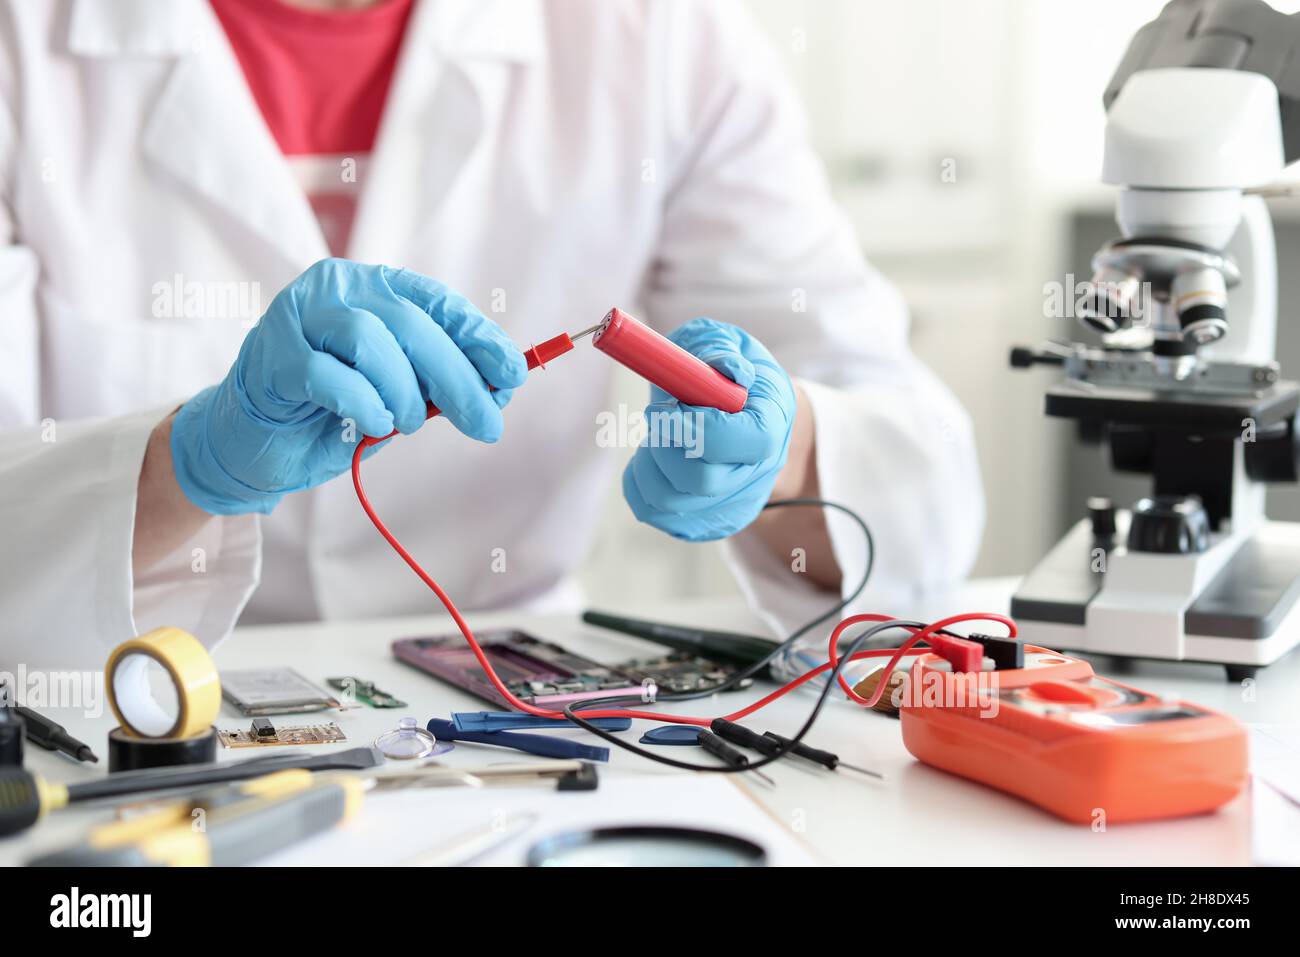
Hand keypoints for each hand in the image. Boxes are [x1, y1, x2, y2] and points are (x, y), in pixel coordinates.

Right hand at [170, 259, 525, 514]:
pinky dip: (362, 404)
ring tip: (408, 422)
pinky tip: (372, 424)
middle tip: (485, 423)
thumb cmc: (330, 412)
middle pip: (410, 322)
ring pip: (369, 339)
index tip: (513, 373)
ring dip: (404, 392)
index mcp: (372, 289)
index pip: (436, 303)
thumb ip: (438, 383)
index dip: (478, 337)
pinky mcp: (272, 356)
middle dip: (457, 377)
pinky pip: (327, 375)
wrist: (253, 441)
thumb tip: (500, 386)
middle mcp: (335, 290)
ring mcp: (298, 317)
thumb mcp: (397, 394)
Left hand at [622, 318, 795, 540]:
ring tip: (655, 434)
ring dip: (647, 463)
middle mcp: (756, 473)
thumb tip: (728, 369)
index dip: (699, 428)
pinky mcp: (701, 520)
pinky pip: (652, 513)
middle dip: (664, 444)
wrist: (745, 413)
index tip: (669, 407)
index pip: (745, 442)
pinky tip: (649, 456)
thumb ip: (722, 352)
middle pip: (702, 481)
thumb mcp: (730, 345)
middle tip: (657, 414)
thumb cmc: (731, 375)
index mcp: (771, 425)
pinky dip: (637, 482)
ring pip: (669, 502)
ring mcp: (730, 502)